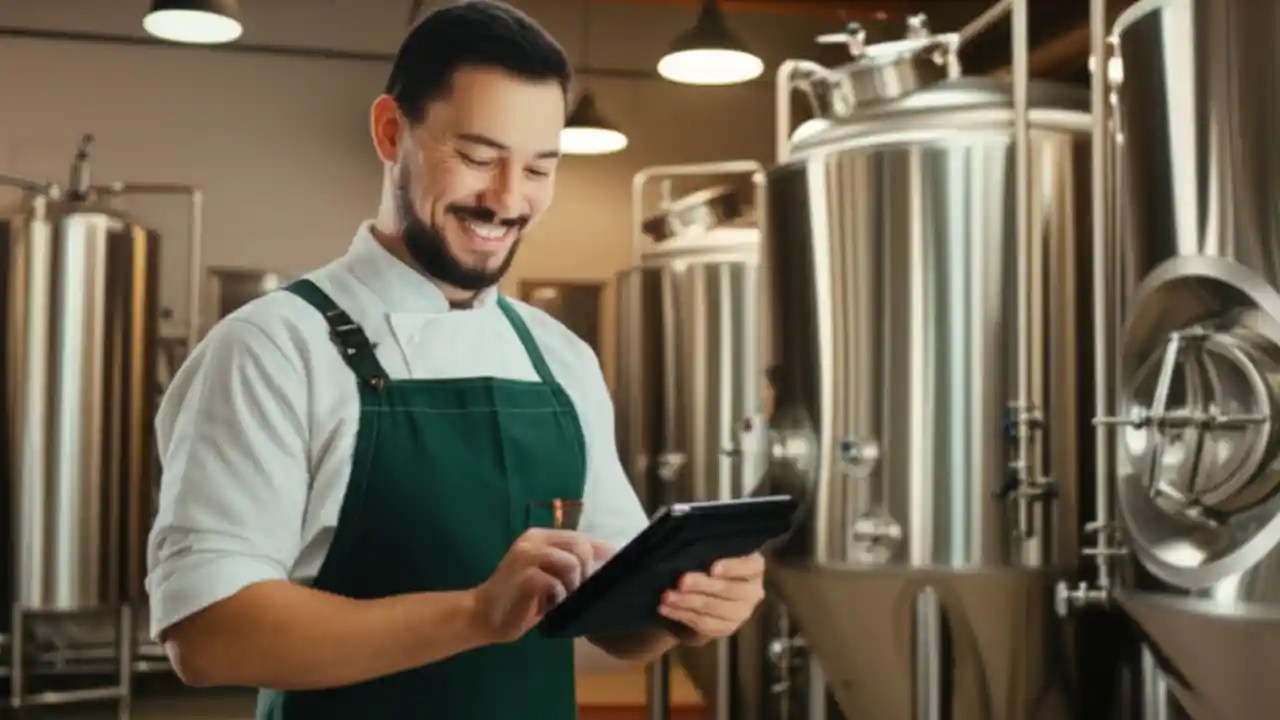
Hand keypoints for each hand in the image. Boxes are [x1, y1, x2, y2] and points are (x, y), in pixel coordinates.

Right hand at [472, 528, 612, 643]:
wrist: (482, 615)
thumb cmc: (520, 599)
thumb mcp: (549, 577)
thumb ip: (570, 566)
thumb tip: (607, 564)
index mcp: (541, 536)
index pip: (581, 537)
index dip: (603, 551)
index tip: (616, 566)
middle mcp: (534, 540)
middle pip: (581, 546)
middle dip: (588, 572)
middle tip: (578, 592)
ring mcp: (527, 556)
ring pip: (572, 563)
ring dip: (573, 586)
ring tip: (562, 599)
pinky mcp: (524, 576)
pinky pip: (556, 583)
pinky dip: (558, 597)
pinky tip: (550, 606)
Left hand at [658, 552, 765, 645]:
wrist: (708, 592)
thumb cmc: (710, 563)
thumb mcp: (714, 553)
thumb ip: (709, 551)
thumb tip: (690, 551)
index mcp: (754, 567)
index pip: (749, 566)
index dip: (732, 567)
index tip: (712, 569)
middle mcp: (753, 591)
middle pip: (728, 589)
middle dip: (702, 585)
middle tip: (681, 581)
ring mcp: (742, 613)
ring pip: (713, 609)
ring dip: (687, 602)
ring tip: (667, 596)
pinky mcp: (727, 628)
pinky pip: (704, 624)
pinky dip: (683, 615)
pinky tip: (667, 609)